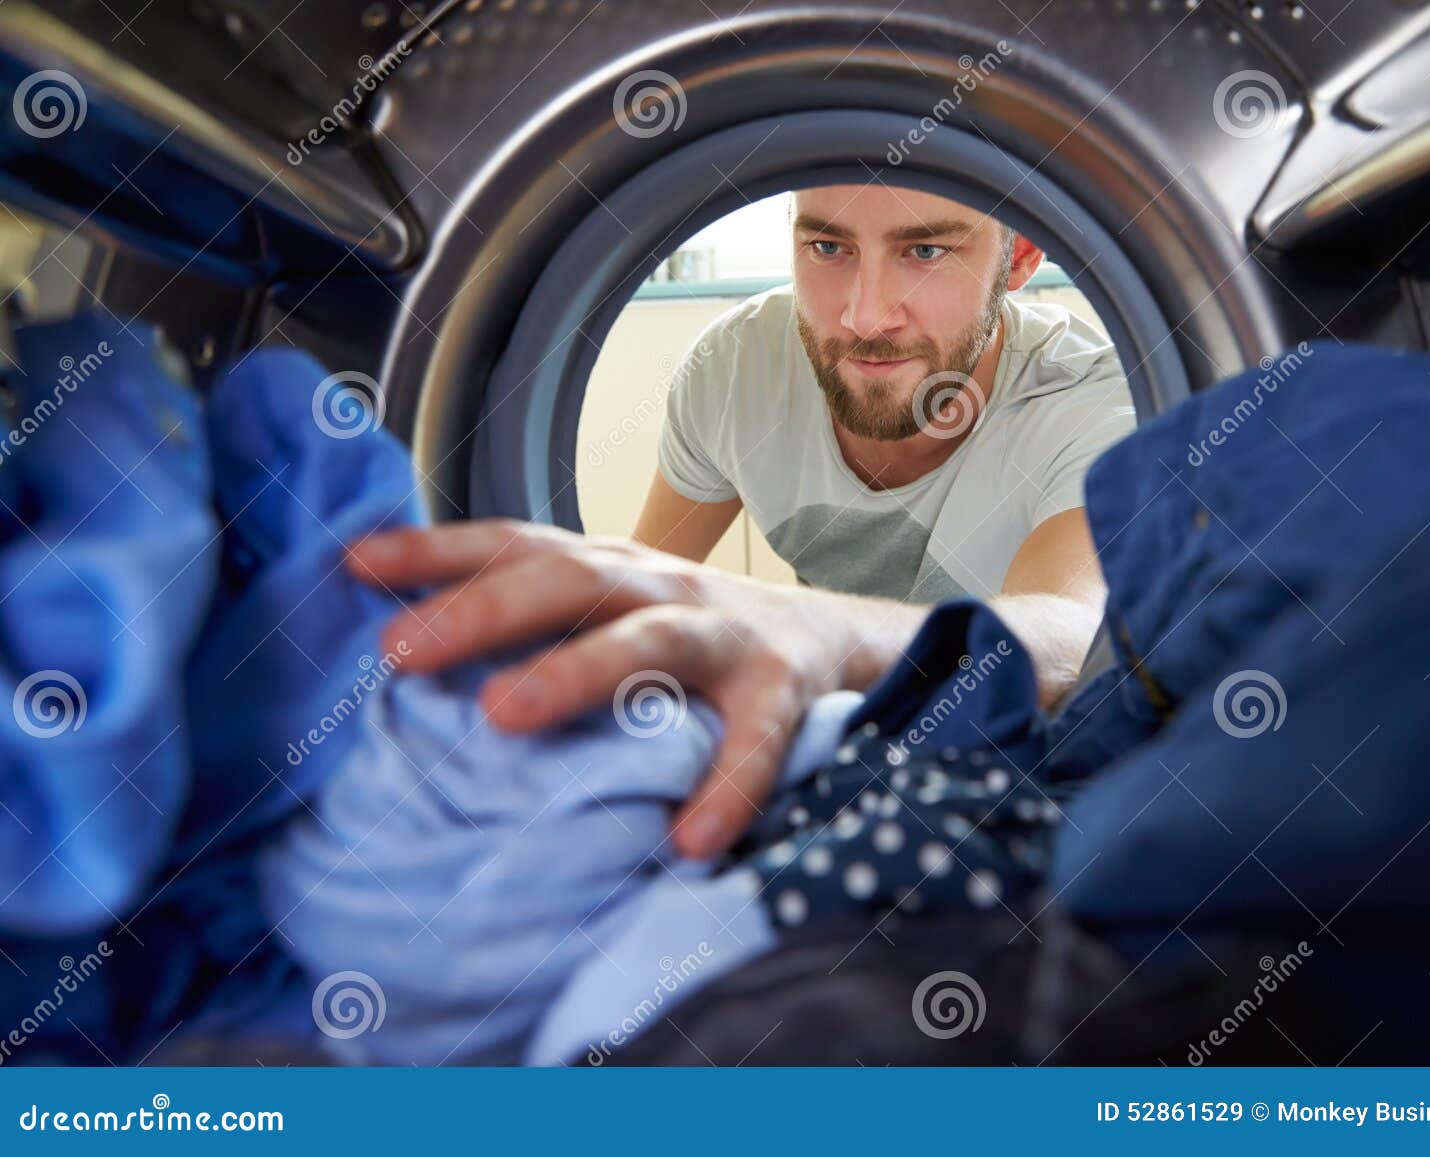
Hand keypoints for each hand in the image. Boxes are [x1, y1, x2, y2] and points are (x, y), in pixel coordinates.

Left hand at [346, 520, 906, 857]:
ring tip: (504, 715)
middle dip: (481, 609)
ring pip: (650, 640)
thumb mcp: (604, 610)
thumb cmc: (682, 634)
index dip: (436, 551)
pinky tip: (688, 838)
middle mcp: (657, 585)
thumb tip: (388, 645)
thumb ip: (521, 618)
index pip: (514, 545)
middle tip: (400, 650)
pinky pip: (754, 740)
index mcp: (604, 568)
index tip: (354, 565)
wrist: (823, 640)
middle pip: (566, 581)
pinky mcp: (780, 689)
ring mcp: (722, 633)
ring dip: (578, 671)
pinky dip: (725, 787)